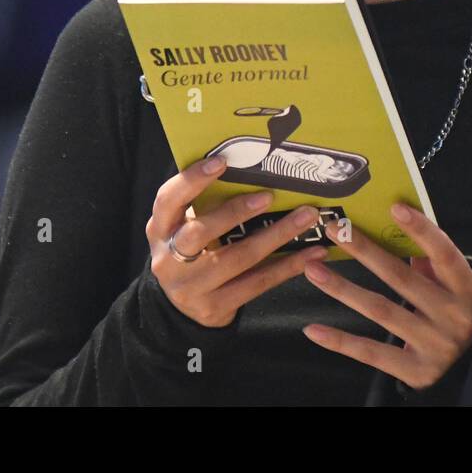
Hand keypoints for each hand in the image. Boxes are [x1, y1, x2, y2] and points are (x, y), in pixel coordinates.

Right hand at [146, 155, 329, 326]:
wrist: (182, 311)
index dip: (192, 180)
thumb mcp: (186, 228)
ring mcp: (190, 288)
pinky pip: (257, 283)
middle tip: (269, 195)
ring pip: (238, 258)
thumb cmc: (192, 254)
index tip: (221, 161)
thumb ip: (206, 205)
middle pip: (199, 232)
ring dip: (276, 235)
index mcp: (159, 230)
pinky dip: (288, 266)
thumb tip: (252, 167)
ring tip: (305, 218)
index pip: (168, 200)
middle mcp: (168, 259)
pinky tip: (311, 253)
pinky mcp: (214, 308)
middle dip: (236, 211)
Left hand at [300, 202, 471, 390]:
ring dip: (342, 288)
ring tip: (312, 269)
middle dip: (365, 251)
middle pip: (401, 278)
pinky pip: (371, 353)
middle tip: (334, 230)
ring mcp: (433, 344)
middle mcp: (452, 315)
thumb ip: (432, 259)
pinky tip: (313, 329)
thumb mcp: (456, 286)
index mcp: (466, 288)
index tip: (394, 207)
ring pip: (380, 310)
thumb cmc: (458, 312)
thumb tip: (398, 224)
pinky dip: (340, 341)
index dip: (422, 230)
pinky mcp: (415, 371)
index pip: (444, 254)